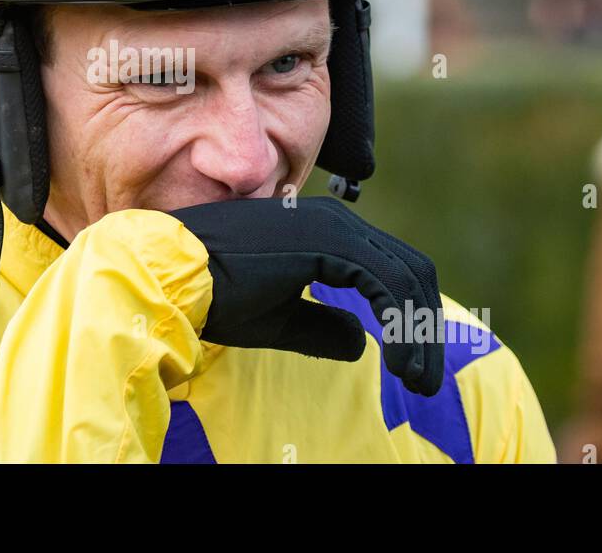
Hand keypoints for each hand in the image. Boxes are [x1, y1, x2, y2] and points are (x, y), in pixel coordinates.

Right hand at [170, 196, 443, 395]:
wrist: (175, 275)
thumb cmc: (214, 294)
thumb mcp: (279, 317)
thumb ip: (320, 325)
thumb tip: (361, 342)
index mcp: (326, 231)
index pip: (392, 270)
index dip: (411, 318)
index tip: (413, 368)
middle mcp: (337, 220)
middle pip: (410, 270)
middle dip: (425, 327)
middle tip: (425, 381)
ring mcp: (337, 227)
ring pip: (408, 277)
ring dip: (420, 333)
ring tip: (419, 381)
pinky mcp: (333, 244)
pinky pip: (390, 285)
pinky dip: (404, 327)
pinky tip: (401, 365)